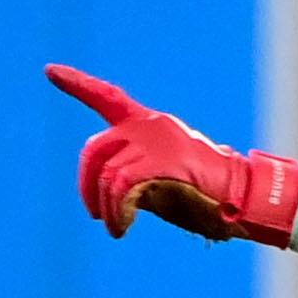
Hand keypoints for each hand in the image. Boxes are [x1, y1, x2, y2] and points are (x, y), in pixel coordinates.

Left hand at [52, 64, 297, 246]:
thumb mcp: (161, 183)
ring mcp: (157, 140)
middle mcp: (150, 125)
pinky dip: (116, 210)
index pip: (108, 98)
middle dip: (87, 186)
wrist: (246, 200)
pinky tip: (122, 226)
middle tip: (97, 214)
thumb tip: (109, 194)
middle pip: (95, 149)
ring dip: (105, 207)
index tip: (51, 71)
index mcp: (150, 124)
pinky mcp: (163, 160)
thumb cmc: (208, 199)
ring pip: (107, 174)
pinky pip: (121, 185)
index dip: (78, 84)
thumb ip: (133, 177)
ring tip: (116, 226)